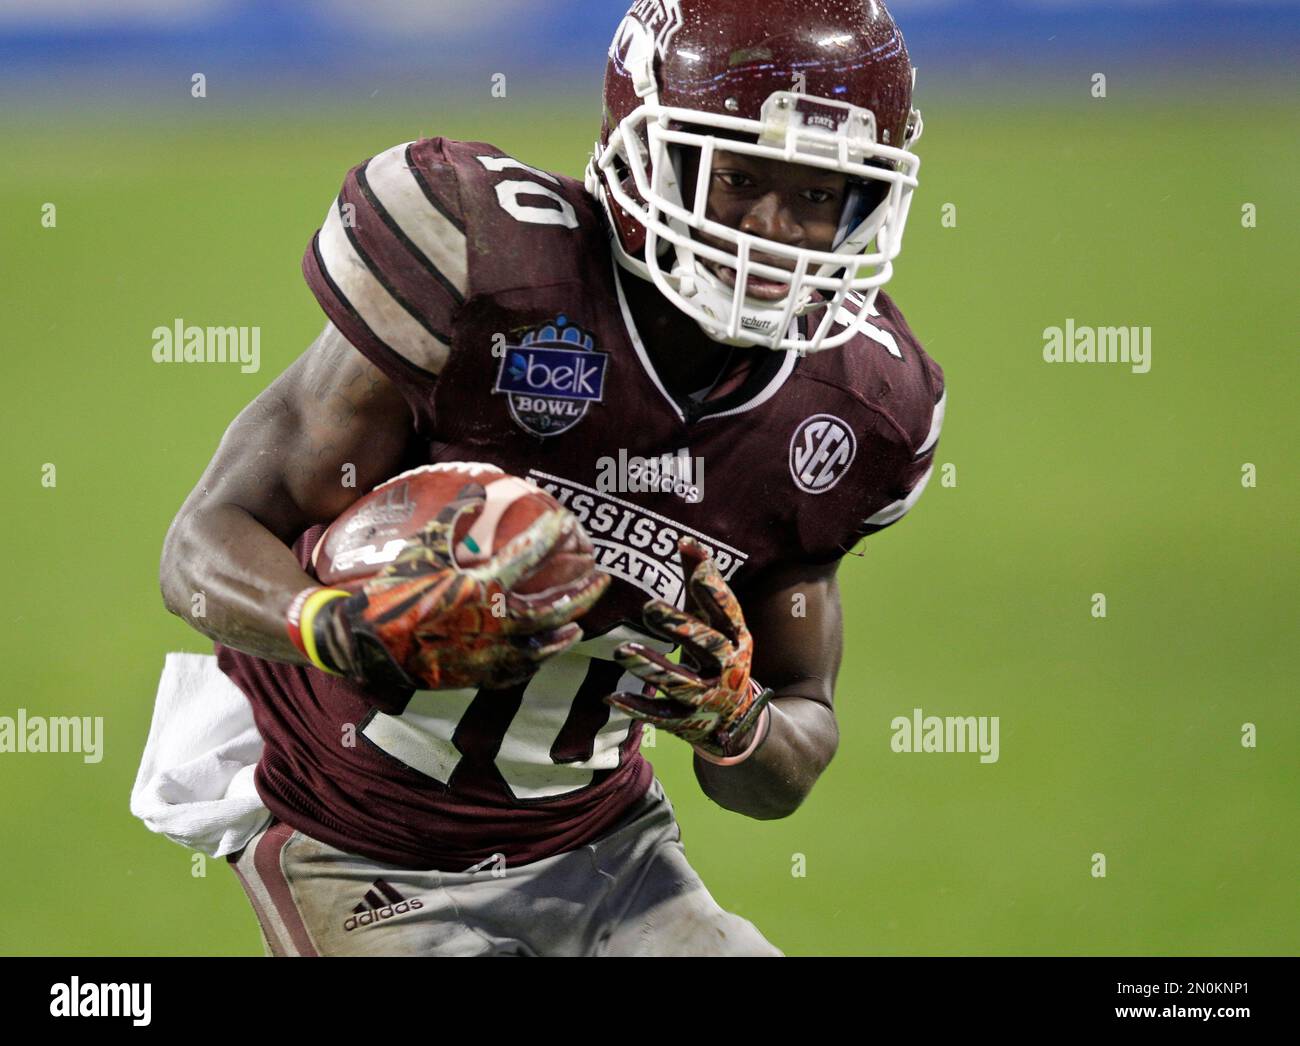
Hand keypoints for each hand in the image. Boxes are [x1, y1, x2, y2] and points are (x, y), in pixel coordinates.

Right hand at [291, 484, 608, 689]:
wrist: (365, 644)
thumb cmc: (393, 590)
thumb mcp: (421, 547)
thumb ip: (453, 517)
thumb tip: (478, 488)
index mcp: (482, 587)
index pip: (529, 556)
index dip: (551, 536)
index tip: (566, 523)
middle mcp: (495, 623)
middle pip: (554, 607)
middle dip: (583, 591)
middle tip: (603, 577)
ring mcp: (490, 654)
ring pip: (544, 644)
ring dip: (566, 629)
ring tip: (580, 620)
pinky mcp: (479, 676)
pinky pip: (519, 669)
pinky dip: (536, 658)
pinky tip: (543, 650)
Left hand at [606, 536, 771, 761]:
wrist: (737, 720)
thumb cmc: (718, 654)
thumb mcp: (717, 623)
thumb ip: (701, 582)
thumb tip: (684, 540)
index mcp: (737, 639)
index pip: (729, 613)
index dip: (715, 591)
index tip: (696, 570)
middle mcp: (728, 669)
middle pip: (709, 647)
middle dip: (680, 628)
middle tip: (648, 608)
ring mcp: (709, 699)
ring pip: (682, 685)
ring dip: (651, 668)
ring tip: (621, 650)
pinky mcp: (689, 724)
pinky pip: (663, 717)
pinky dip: (638, 708)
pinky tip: (612, 695)